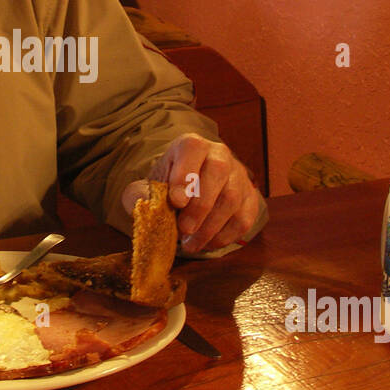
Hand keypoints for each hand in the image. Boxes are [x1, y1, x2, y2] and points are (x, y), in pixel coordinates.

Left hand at [122, 133, 262, 253]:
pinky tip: (207, 244)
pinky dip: (225, 236)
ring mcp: (238, 176)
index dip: (186, 174)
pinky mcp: (250, 198)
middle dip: (200, 205)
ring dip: (211, 226)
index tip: (176, 201)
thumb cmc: (168, 189)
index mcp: (191, 145)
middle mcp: (219, 155)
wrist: (190, 192)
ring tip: (190, 244)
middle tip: (184, 229)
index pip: (192, 150)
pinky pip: (243, 218)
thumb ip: (139, 194)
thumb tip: (141, 204)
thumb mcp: (148, 187)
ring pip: (232, 198)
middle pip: (218, 172)